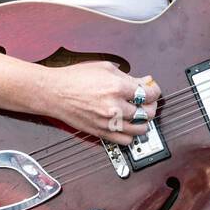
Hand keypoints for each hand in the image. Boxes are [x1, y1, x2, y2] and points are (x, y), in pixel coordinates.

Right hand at [43, 62, 160, 144]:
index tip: (153, 90)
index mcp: (117, 87)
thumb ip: (128, 76)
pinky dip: (131, 134)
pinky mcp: (101, 133)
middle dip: (151, 106)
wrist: (54, 92)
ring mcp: (108, 122)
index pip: (149, 94)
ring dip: (144, 121)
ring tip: (139, 114)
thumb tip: (144, 81)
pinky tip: (128, 126)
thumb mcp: (105, 68)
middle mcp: (114, 107)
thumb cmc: (75, 78)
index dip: (155, 91)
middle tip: (147, 102)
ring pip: (140, 129)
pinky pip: (126, 140)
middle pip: (147, 112)